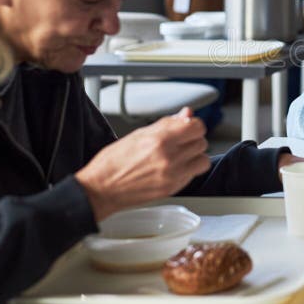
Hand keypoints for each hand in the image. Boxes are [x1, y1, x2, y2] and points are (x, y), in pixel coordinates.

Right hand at [75, 107, 210, 221]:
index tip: (188, 126)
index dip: (193, 124)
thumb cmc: (113, 162)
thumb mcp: (139, 134)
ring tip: (179, 155)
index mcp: (160, 140)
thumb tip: (186, 114)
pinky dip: (189, 169)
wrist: (101, 189)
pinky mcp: (173, 188)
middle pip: (201, 142)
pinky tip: (175, 167)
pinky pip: (193, 174)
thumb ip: (167, 124)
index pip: (196, 126)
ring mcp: (172, 175)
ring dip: (194, 156)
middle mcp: (169, 158)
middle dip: (192, 139)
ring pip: (203, 159)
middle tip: (180, 141)